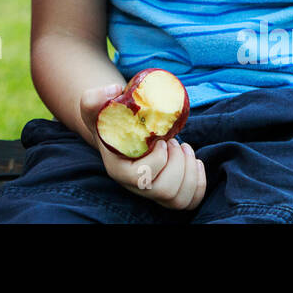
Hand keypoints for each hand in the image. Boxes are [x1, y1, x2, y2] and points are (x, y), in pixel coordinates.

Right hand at [80, 84, 206, 211]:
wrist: (117, 130)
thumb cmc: (107, 119)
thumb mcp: (94, 105)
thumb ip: (95, 97)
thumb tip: (115, 90)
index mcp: (118, 171)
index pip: (141, 178)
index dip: (158, 160)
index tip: (160, 140)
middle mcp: (135, 187)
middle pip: (164, 192)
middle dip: (177, 164)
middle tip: (174, 142)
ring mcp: (152, 192)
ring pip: (178, 199)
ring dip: (190, 171)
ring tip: (184, 148)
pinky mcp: (168, 191)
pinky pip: (189, 201)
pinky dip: (199, 183)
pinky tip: (196, 161)